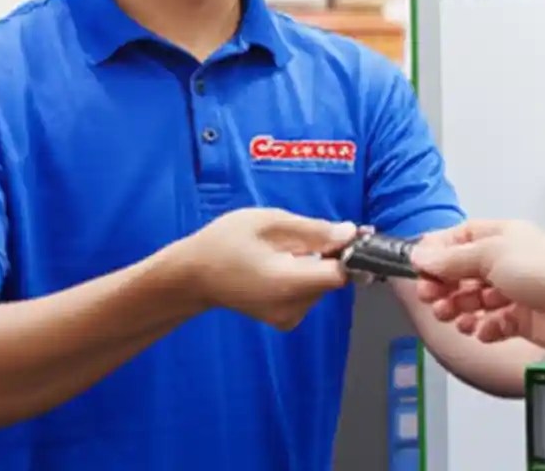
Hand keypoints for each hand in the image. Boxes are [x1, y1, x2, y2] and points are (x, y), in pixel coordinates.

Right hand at [173, 208, 356, 329]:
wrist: (193, 276)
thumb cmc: (225, 242)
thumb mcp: (269, 222)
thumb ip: (313, 230)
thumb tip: (351, 233)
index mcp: (288, 282)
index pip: (341, 274)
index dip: (350, 252)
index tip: (350, 234)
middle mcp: (293, 307)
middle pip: (334, 279)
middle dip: (330, 254)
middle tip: (307, 234)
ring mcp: (290, 318)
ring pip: (323, 285)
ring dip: (316, 264)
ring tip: (286, 249)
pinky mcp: (287, 321)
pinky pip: (311, 294)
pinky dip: (305, 277)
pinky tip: (282, 265)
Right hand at [409, 220, 544, 349]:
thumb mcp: (490, 255)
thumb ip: (452, 258)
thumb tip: (422, 255)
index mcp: (502, 237)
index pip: (460, 239)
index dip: (438, 253)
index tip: (420, 268)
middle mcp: (508, 262)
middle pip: (463, 272)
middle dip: (444, 286)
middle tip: (431, 296)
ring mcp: (515, 292)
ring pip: (474, 301)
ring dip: (459, 309)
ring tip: (452, 315)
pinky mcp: (522, 319)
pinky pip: (492, 324)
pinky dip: (484, 328)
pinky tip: (482, 329)